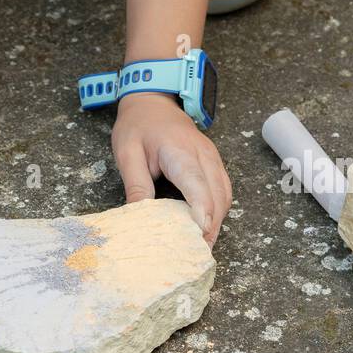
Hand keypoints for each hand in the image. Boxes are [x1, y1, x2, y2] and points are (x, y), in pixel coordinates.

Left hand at [111, 93, 230, 245]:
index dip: (202, 214)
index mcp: (180, 152)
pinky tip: (207, 224)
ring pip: (225, 194)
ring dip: (218, 219)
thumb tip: (140, 217)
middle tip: (200, 253)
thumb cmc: (138, 125)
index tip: (200, 238)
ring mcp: (212, 158)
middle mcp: (203, 155)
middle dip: (212, 226)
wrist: (153, 99)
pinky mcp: (214, 161)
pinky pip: (223, 188)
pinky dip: (218, 209)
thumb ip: (136, 185)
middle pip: (217, 196)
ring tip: (205, 244)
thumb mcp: (127, 153)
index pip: (198, 187)